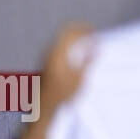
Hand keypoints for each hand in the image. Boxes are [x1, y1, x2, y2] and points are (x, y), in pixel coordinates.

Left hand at [21, 21, 95, 138]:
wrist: (43, 109)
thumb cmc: (62, 95)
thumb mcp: (80, 79)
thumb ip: (88, 61)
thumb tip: (96, 48)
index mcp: (58, 53)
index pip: (71, 32)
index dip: (85, 29)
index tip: (96, 33)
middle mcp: (49, 52)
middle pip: (65, 33)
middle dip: (80, 32)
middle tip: (93, 38)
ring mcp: (45, 57)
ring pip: (61, 40)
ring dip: (75, 40)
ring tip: (88, 48)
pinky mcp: (45, 64)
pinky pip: (59, 48)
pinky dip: (69, 47)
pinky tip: (78, 57)